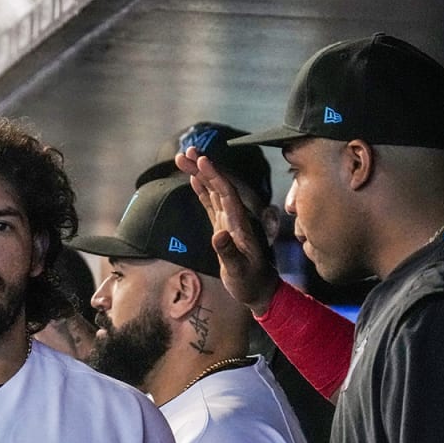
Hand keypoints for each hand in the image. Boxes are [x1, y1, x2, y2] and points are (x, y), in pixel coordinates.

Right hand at [177, 147, 280, 315]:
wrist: (259, 289)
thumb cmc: (250, 282)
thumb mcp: (239, 271)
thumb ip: (229, 253)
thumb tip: (218, 235)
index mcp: (240, 224)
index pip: (227, 193)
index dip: (215, 176)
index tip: (203, 160)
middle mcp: (235, 218)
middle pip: (219, 186)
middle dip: (203, 168)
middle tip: (185, 152)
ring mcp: (229, 221)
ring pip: (214, 191)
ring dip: (200, 174)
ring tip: (183, 159)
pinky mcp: (223, 227)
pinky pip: (211, 203)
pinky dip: (202, 190)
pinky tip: (193, 179)